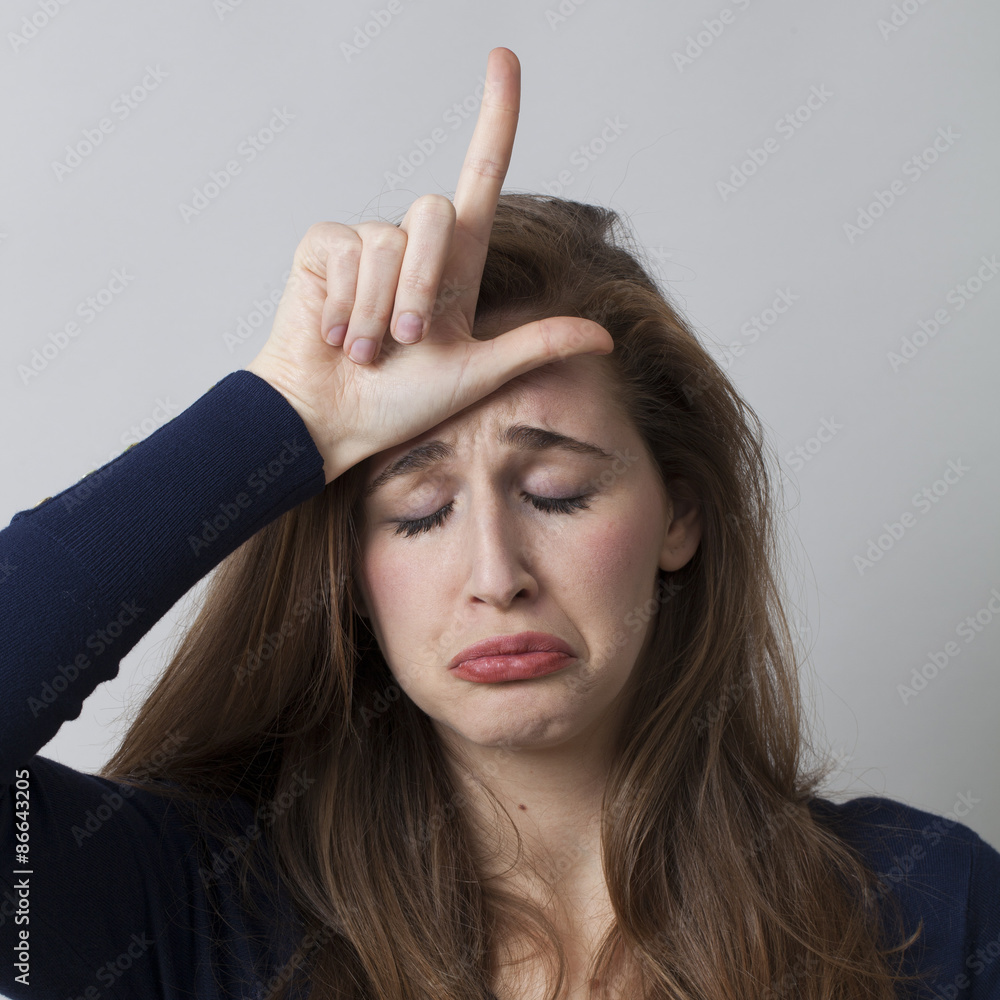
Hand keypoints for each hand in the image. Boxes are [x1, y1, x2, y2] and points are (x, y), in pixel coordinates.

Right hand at [245, 46, 613, 484]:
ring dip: (380, 309)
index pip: (482, 177)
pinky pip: (346, 251)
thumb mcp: (477, 373)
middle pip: (435, 210)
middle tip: (407, 341)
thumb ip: (534, 346)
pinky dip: (346, 305)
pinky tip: (336, 333)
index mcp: (455, 266)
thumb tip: (605, 336)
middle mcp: (413, 244)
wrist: (336, 421)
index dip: (496, 119)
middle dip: (422, 286)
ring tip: (367, 350)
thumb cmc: (401, 404)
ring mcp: (366, 241)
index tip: (504, 59)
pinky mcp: (324, 246)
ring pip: (389, 240)